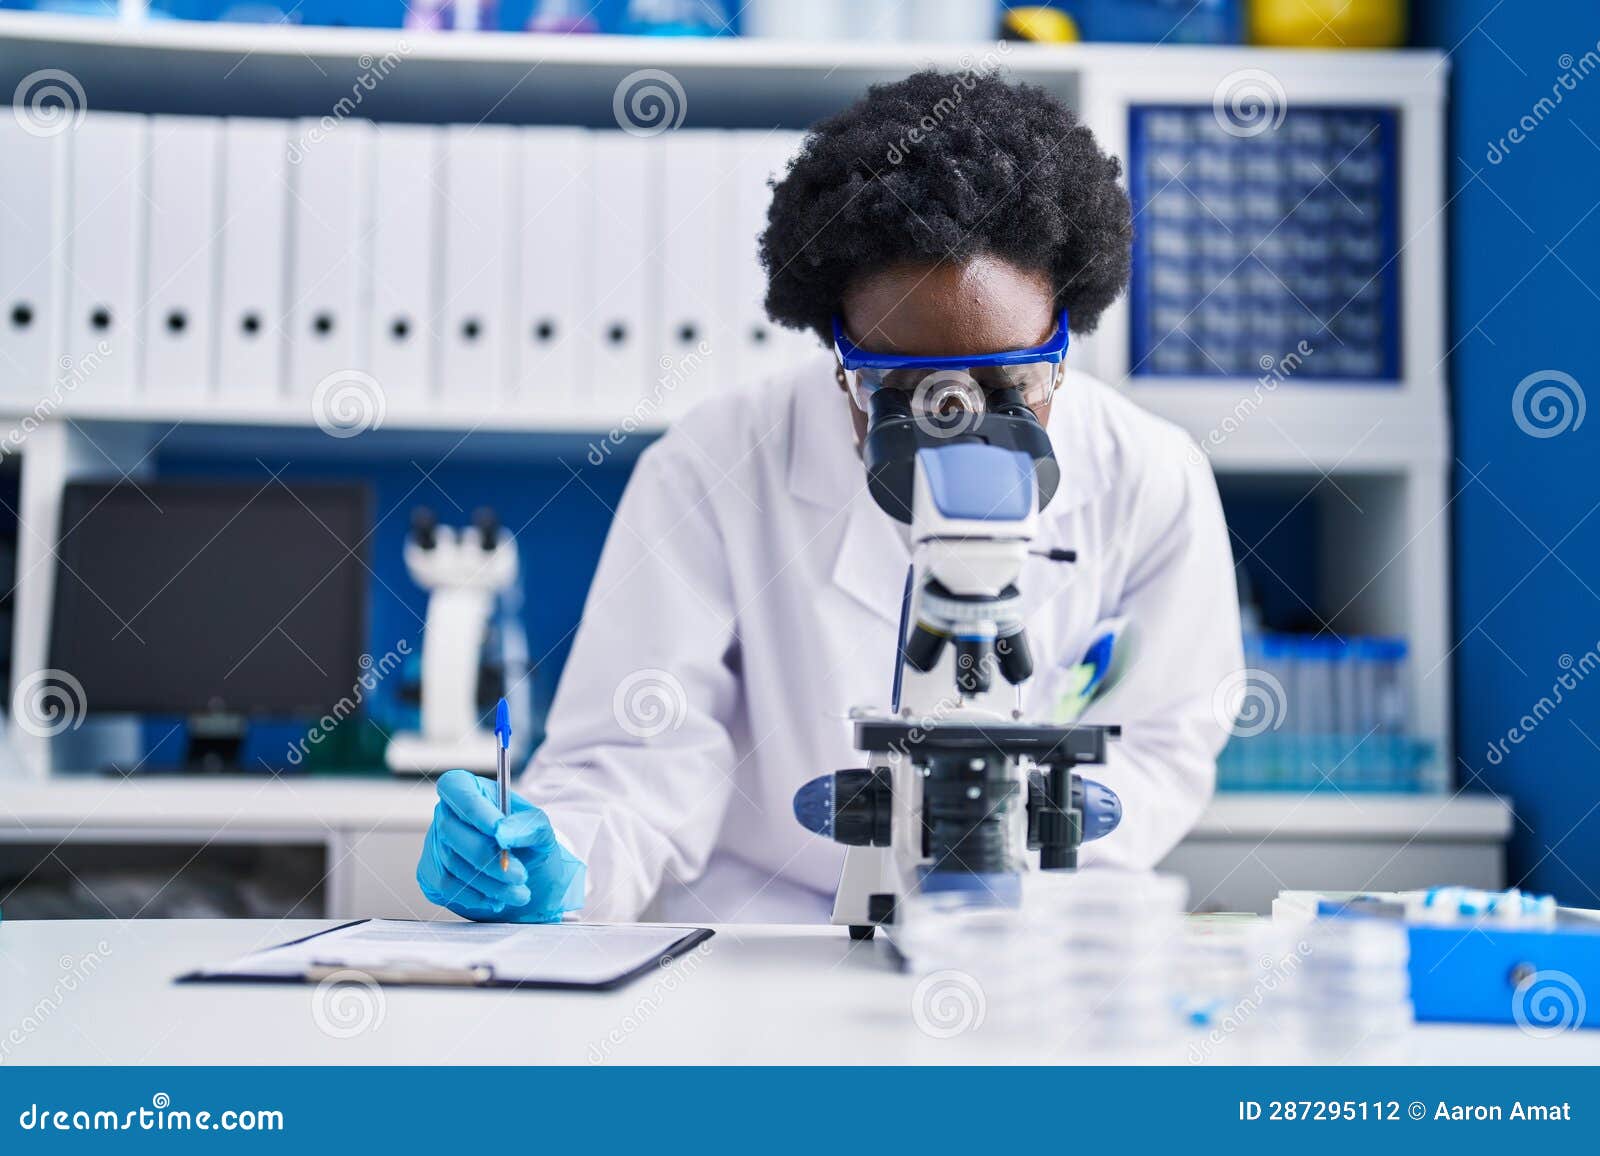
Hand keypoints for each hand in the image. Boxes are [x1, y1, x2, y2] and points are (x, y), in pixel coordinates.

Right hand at [417, 768, 585, 922]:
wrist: (524, 875)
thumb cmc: (528, 843)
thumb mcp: (540, 828)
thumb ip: (529, 825)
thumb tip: (505, 833)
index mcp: (471, 787)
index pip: (456, 787)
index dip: (474, 810)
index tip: (499, 832)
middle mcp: (447, 812)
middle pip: (452, 831)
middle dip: (490, 859)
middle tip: (520, 875)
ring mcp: (435, 842)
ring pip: (452, 863)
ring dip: (490, 883)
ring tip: (519, 891)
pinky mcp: (431, 872)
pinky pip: (446, 886)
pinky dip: (475, 897)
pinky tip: (497, 898)